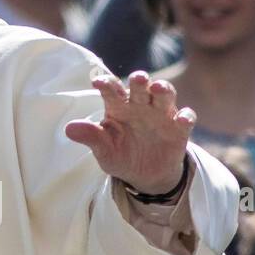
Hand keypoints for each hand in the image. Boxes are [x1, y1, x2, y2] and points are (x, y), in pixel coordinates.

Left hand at [66, 70, 194, 194]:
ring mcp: (161, 115)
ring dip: (163, 90)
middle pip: (141, 87)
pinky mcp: (179, 128)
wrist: (144, 176)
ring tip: (158, 88)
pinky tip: (182, 119)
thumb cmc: (121, 155)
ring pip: (165, 95)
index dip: (107, 84)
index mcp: (119, 107)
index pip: (112, 90)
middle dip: (140, 80)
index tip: (97, 82)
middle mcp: (141, 105)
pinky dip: (185, 116)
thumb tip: (68, 129)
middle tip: (137, 78)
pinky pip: (186, 118)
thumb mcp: (103, 150)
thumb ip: (90, 137)